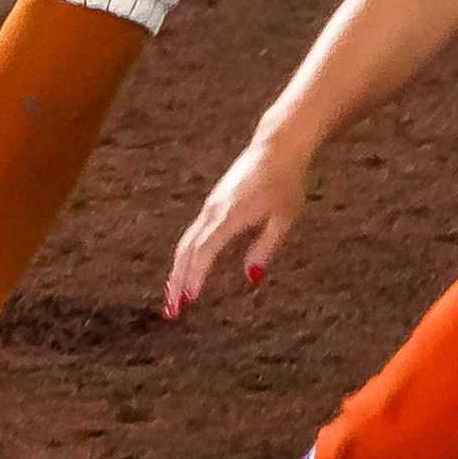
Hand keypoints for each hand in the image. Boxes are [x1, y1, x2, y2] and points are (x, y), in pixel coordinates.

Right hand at [163, 139, 308, 319]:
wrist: (276, 148)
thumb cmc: (285, 183)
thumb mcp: (284, 218)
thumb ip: (265, 247)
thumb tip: (251, 277)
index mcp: (230, 215)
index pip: (205, 250)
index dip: (195, 276)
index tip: (189, 300)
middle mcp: (214, 210)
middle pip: (187, 249)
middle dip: (177, 280)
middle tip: (172, 311)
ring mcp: (211, 205)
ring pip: (186, 241)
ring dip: (177, 270)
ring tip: (173, 297)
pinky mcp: (213, 203)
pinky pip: (193, 233)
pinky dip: (185, 255)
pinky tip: (187, 269)